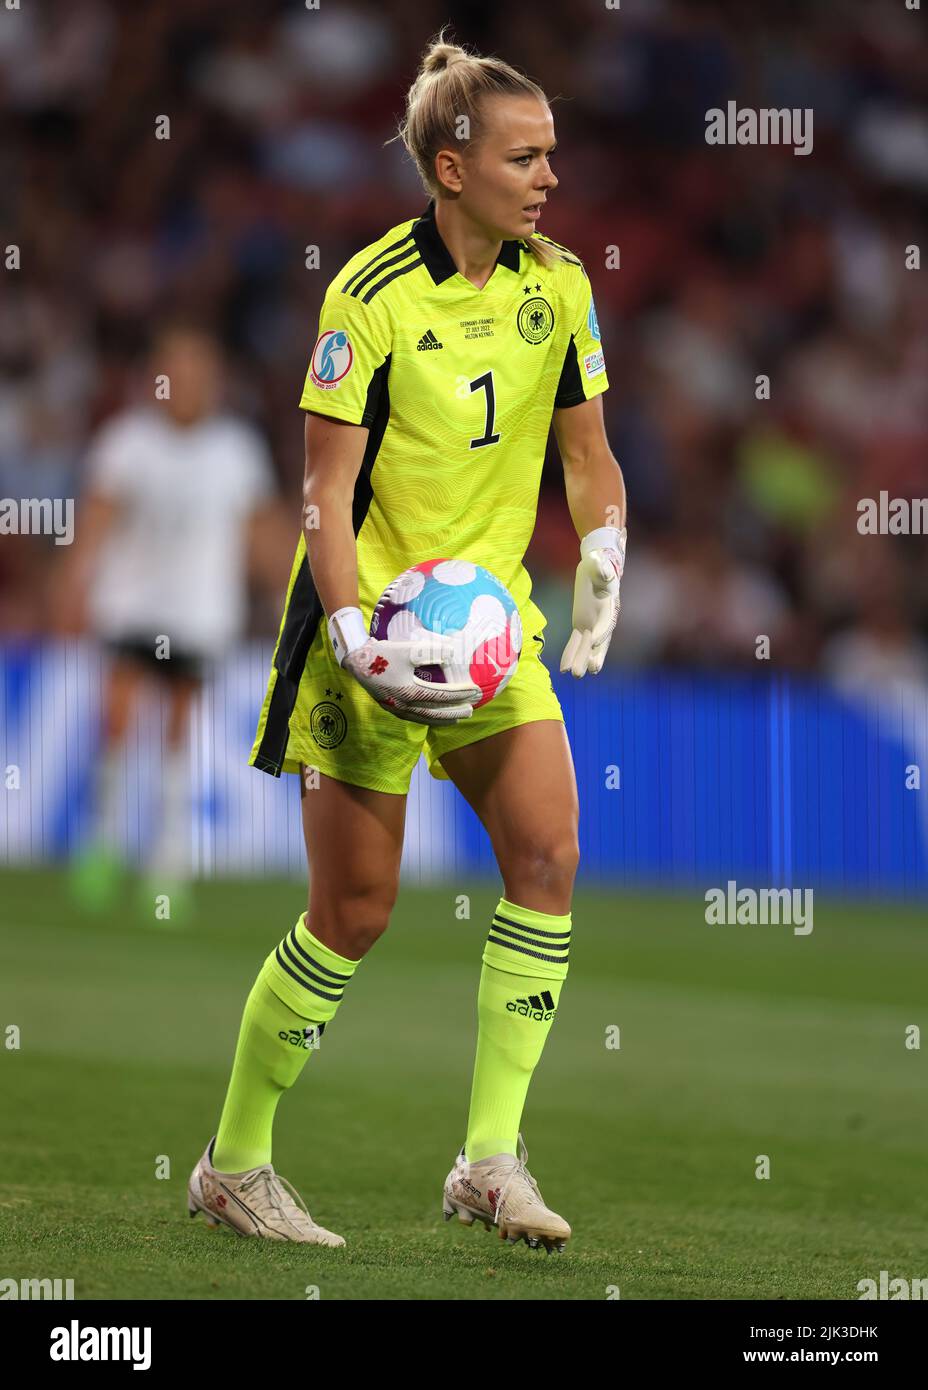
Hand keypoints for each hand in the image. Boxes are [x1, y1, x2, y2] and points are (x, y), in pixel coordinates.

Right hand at [344, 633, 482, 724]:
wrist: (355, 660)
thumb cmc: (382, 653)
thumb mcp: (408, 649)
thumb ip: (431, 652)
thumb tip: (452, 654)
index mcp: (410, 692)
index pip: (441, 695)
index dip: (459, 694)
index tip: (474, 691)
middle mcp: (403, 705)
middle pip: (435, 713)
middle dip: (454, 712)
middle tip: (471, 711)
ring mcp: (395, 708)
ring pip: (423, 718)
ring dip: (441, 719)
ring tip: (455, 719)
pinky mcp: (389, 706)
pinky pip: (412, 717)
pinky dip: (426, 718)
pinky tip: (431, 716)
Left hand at [560, 528, 625, 676]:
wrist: (597, 567)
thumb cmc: (599, 564)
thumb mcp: (600, 563)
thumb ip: (602, 568)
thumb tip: (604, 567)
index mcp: (609, 606)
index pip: (606, 622)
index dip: (601, 633)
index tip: (593, 643)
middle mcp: (602, 619)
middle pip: (598, 641)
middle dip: (592, 656)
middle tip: (587, 671)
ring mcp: (592, 623)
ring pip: (586, 646)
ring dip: (581, 660)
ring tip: (576, 676)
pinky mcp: (581, 624)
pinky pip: (575, 642)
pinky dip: (570, 654)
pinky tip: (564, 669)